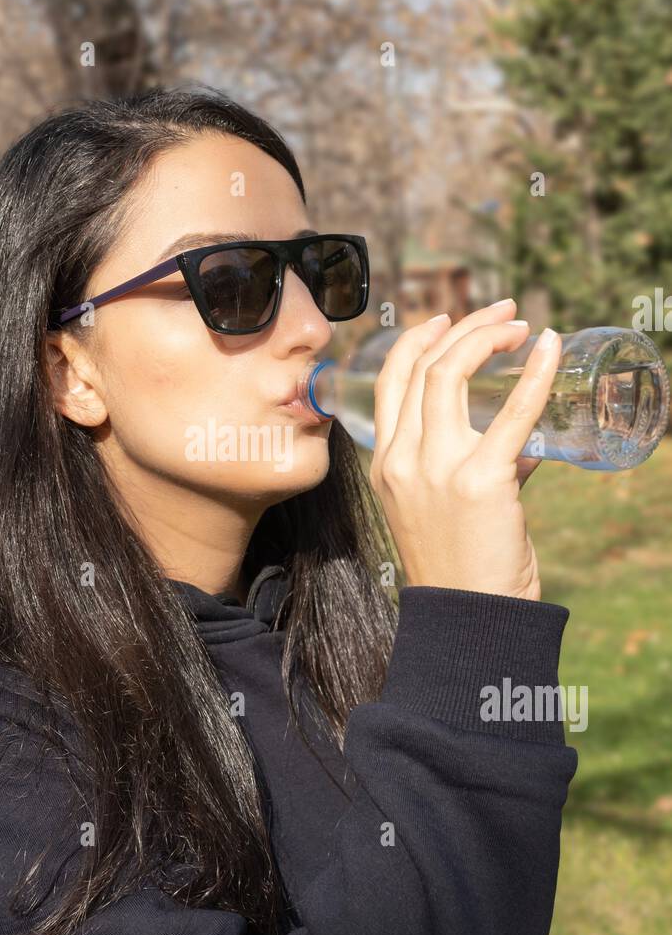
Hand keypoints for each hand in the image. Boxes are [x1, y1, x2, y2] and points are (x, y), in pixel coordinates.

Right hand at [369, 299, 561, 600]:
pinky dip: (534, 372)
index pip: (390, 380)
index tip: (446, 319)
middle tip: (503, 312)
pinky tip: (549, 347)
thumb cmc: (461, 572)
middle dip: (465, 325)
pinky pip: (511, 412)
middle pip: (424, 365)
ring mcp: (436, 468)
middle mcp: (402, 459)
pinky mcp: (481, 480)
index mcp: (385, 464)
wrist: (468, 622)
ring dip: (489, 336)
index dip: (417, 339)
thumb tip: (523, 443)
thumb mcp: (438, 511)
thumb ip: (472, 469)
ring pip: (450, 373)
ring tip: (521, 325)